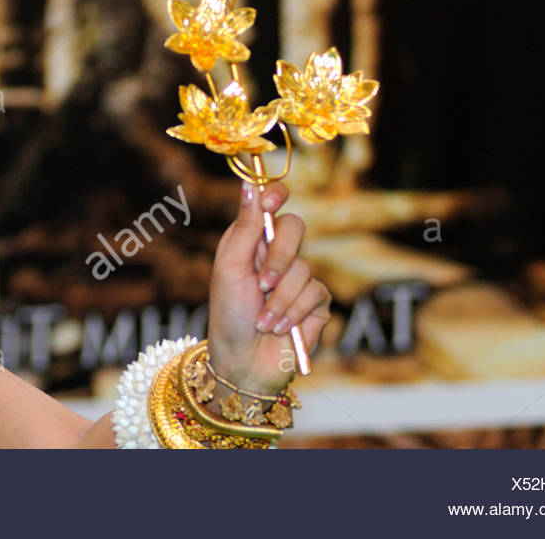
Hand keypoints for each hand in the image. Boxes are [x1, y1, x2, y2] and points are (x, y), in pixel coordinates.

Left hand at [205, 179, 330, 395]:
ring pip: (303, 267)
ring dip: (280, 299)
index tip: (272, 199)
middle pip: (294, 227)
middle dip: (279, 257)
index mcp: (251, 240)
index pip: (270, 204)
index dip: (275, 194)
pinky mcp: (316, 302)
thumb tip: (249, 183)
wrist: (243, 361)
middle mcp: (276, 253)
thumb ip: (244, 227)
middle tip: (262, 283)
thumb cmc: (229, 314)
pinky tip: (280, 328)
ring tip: (263, 321)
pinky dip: (293, 312)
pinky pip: (315, 292)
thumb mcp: (230, 268)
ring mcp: (298, 277)